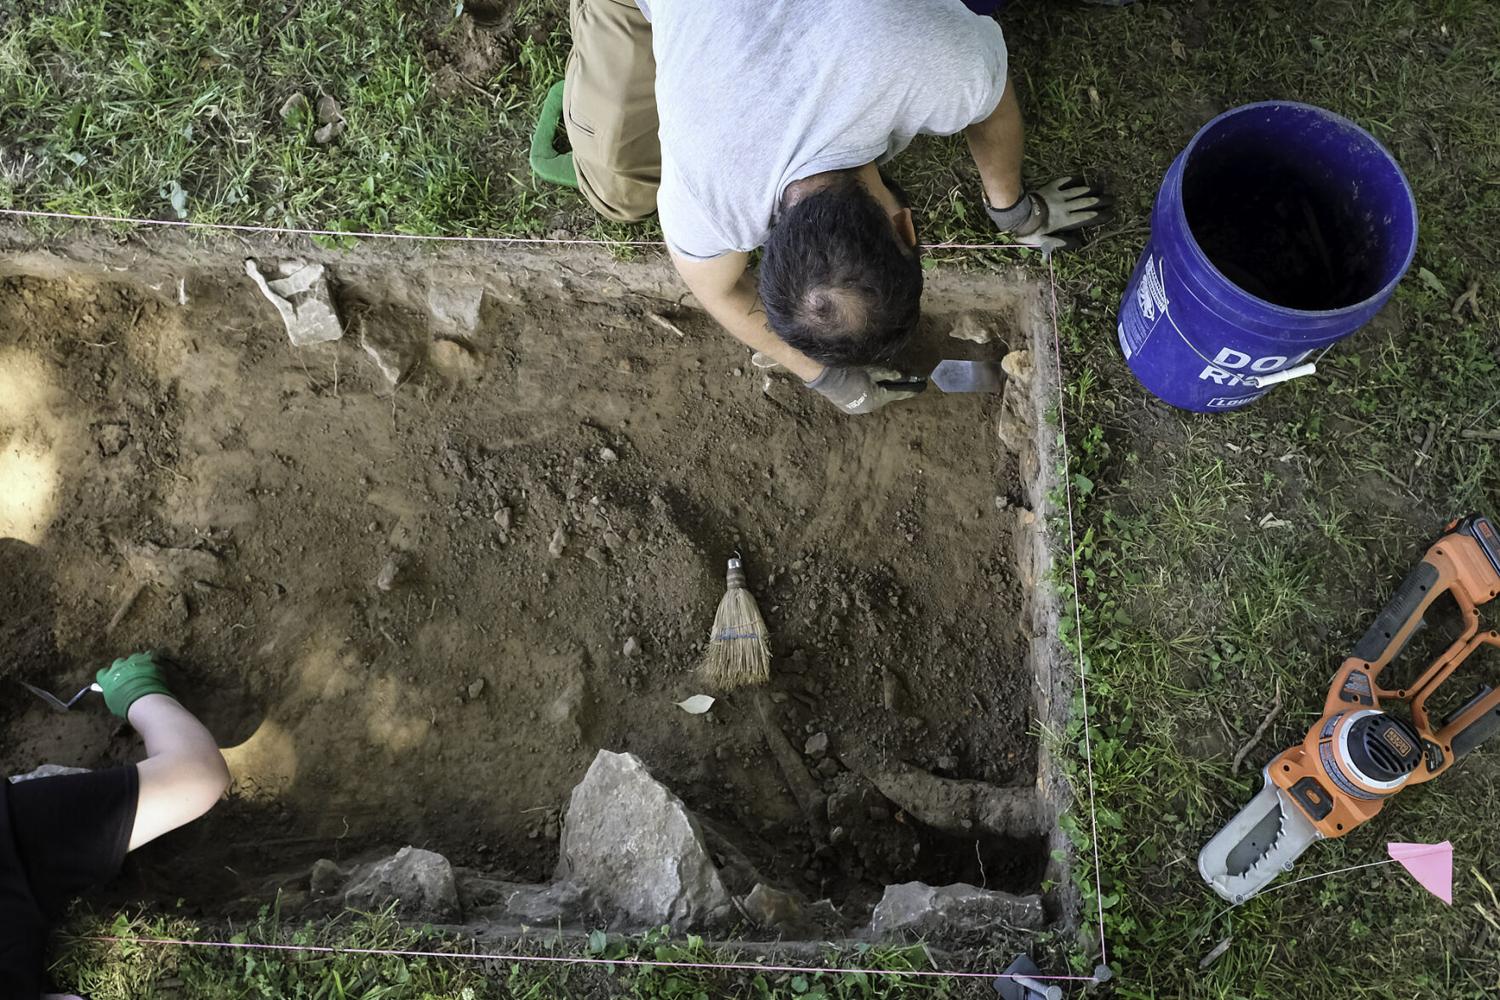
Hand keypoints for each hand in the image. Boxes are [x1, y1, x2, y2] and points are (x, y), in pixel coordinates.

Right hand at [96, 651, 174, 717]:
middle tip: (132, 677)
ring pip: (134, 658)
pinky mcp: (148, 659)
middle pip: (119, 663)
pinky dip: (152, 659)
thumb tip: (114, 691)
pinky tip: (155, 665)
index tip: (114, 680)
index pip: (103, 673)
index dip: (109, 676)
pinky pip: (149, 655)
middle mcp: (118, 667)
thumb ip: (112, 693)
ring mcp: (133, 661)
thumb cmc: (127, 706)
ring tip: (146, 672)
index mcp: (106, 678)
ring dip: (138, 663)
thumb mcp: (113, 702)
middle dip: (124, 668)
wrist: (144, 700)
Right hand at [806, 365, 923, 413]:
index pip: (898, 393)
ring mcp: (856, 408)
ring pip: (873, 397)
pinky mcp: (846, 405)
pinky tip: (868, 384)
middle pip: (885, 396)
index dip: (911, 388)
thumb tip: (901, 376)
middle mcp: (868, 407)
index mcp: (876, 399)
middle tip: (906, 381)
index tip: (922, 386)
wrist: (822, 373)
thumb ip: (887, 373)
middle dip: (894, 388)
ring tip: (885, 381)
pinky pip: (863, 398)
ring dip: (879, 389)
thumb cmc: (849, 368)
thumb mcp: (871, 369)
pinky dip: (868, 391)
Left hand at [986, 176, 1111, 252]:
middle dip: (1099, 201)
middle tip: (1111, 198)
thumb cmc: (1029, 230)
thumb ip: (1060, 242)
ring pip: (1076, 192)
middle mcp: (1064, 206)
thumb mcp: (1043, 241)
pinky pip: (1062, 183)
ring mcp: (1058, 196)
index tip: (1109, 213)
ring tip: (1099, 188)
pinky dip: (1071, 180)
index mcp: (1064, 220)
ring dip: (1088, 190)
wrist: (1018, 213)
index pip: (1084, 217)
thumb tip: (1078, 244)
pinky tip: (1077, 178)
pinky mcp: (1049, 188)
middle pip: (1084, 203)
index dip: (1097, 215)